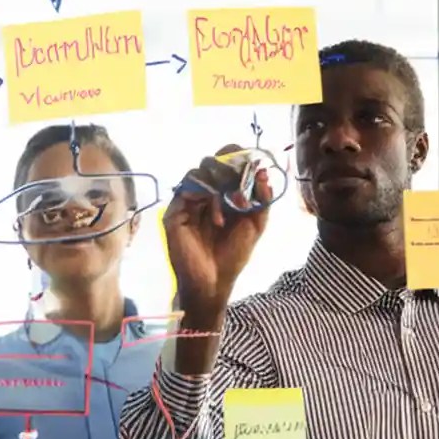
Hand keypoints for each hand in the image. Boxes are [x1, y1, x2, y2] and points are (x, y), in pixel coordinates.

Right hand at [166, 145, 273, 312]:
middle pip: (212, 162)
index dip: (237, 157)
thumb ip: (263, 199)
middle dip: (230, 168)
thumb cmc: (233, 255)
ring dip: (220, 185)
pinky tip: (217, 217)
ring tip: (233, 207)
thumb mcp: (256, 225)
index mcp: (224, 194)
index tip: (252, 163)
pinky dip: (205, 195)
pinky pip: (187, 189)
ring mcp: (188, 201)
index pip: (227, 164)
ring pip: (199, 172)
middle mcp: (205, 193)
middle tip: (243, 183)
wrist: (214, 281)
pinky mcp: (175, 211)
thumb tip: (263, 171)